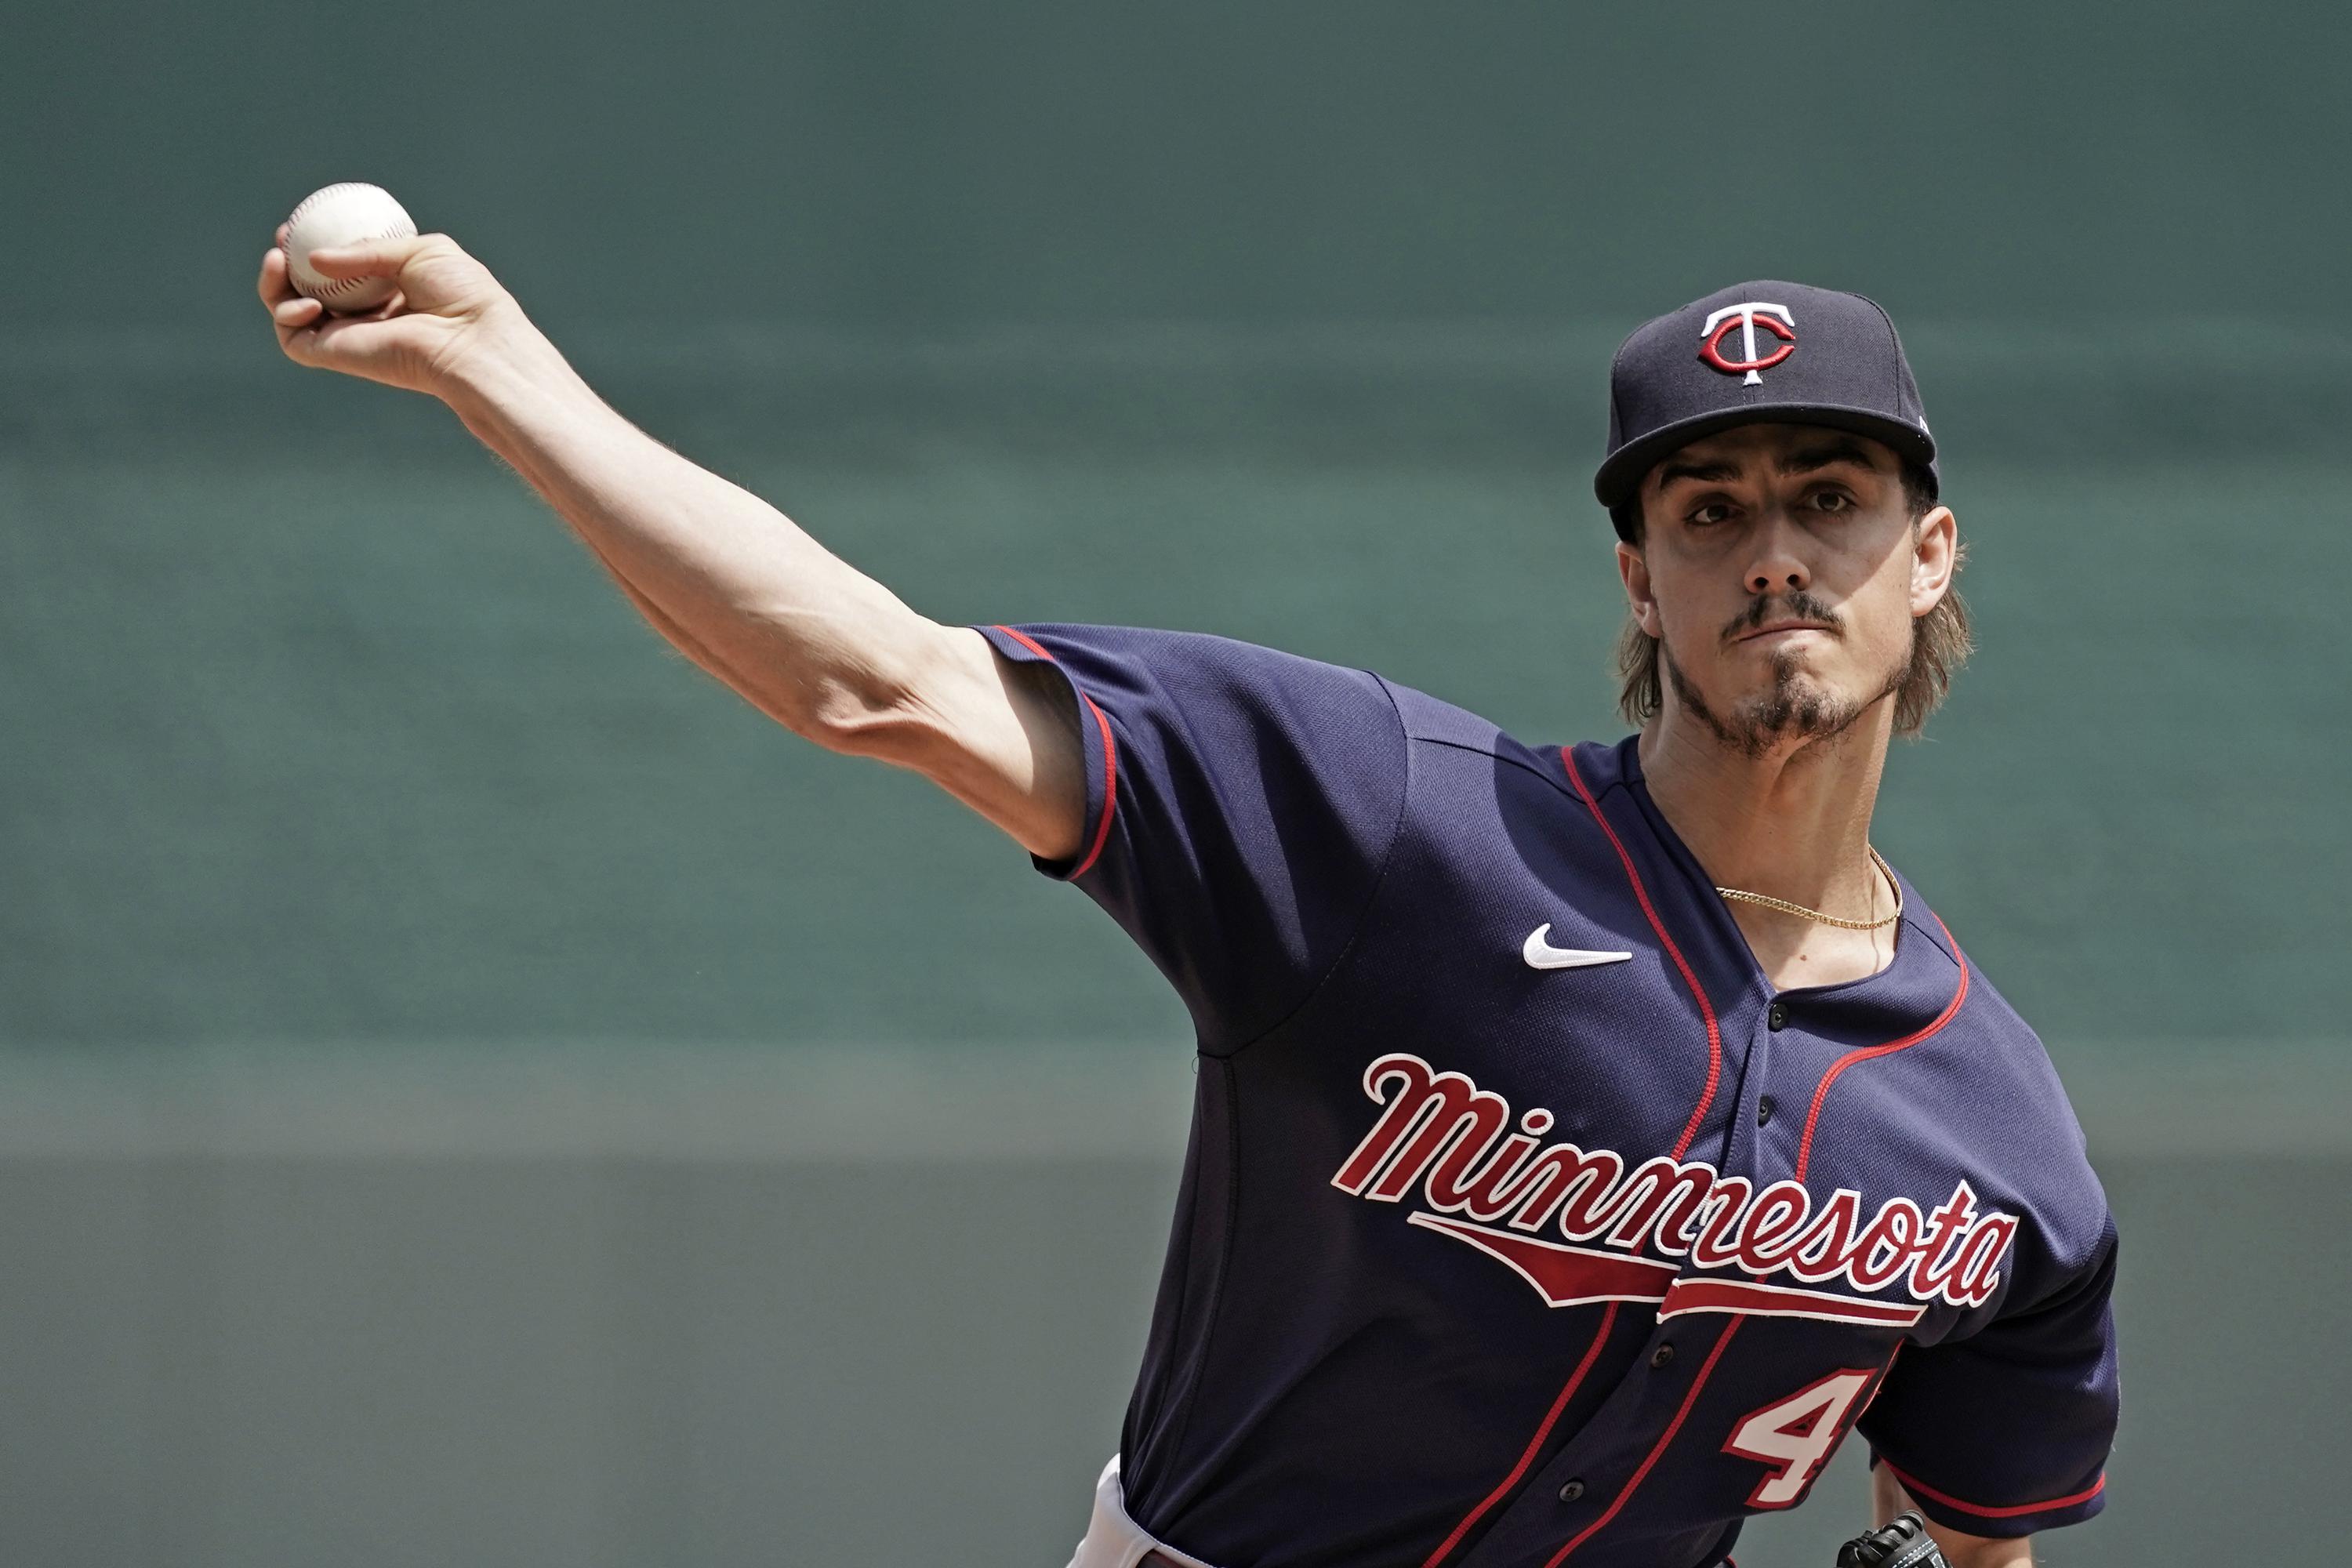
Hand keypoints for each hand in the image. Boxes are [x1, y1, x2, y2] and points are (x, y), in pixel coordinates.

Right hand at [258, 224, 529, 398]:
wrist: (472, 338)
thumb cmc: (461, 294)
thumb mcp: (418, 250)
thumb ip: (366, 250)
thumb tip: (315, 257)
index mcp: (386, 289)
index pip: (338, 267)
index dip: (311, 245)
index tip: (298, 222)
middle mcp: (364, 314)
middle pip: (306, 288)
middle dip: (283, 264)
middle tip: (280, 241)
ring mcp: (347, 336)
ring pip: (290, 313)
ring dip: (272, 286)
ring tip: (276, 261)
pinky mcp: (337, 356)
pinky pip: (293, 339)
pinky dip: (286, 315)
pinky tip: (307, 301)